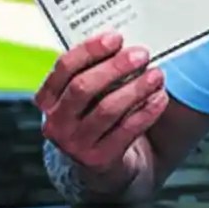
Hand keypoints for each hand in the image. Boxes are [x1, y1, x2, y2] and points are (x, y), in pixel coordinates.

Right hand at [33, 32, 168, 192]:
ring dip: (135, 88)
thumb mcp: (86, 97)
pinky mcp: (99, 160)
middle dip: (115, 67)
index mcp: (48, 100)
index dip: (90, 50)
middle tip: (141, 54)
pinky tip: (160, 98)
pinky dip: (146, 112)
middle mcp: (56, 123)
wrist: (101, 169)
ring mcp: (75, 145)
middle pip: (83, 87)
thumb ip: (96, 72)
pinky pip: (126, 131)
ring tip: (156, 75)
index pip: (64, 68)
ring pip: (106, 109)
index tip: (116, 37)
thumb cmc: (95, 119)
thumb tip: (126, 46)